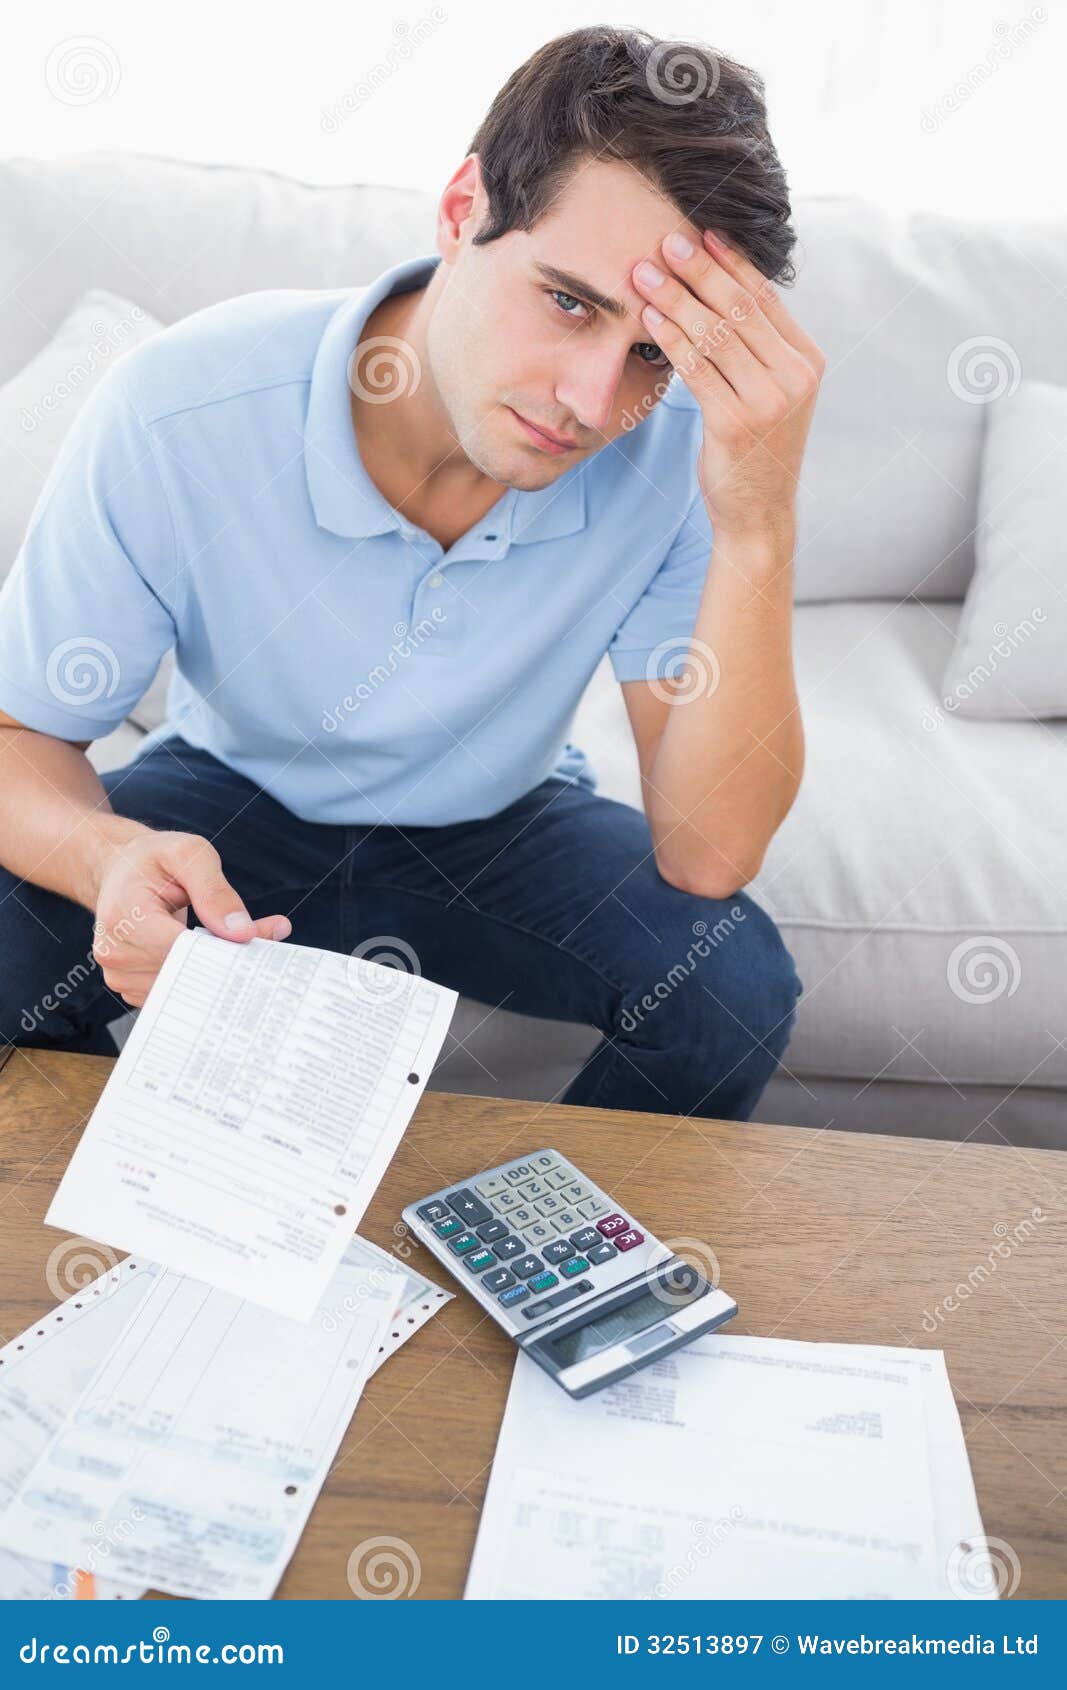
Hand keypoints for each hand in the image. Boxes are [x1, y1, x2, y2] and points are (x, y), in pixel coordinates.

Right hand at [91, 830, 290, 1006]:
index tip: (265, 936)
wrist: (120, 871)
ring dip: (220, 969)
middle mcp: (115, 952)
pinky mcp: (132, 987)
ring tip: (241, 937)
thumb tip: (241, 932)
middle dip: (232, 957)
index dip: (226, 948)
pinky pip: (178, 992)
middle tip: (271, 934)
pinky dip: (203, 977)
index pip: (182, 950)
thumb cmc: (154, 859)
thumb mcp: (188, 854)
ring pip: (186, 988)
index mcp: (124, 916)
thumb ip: (216, 891)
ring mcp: (120, 974)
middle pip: (187, 972)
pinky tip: (216, 952)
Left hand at [632, 228, 823, 542]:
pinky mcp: (737, 422)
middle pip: (739, 309)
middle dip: (699, 271)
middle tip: (665, 242)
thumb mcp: (768, 394)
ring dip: (676, 299)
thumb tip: (723, 292)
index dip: (731, 262)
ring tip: (645, 274)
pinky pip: (698, 368)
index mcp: (806, 361)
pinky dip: (671, 338)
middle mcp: (794, 376)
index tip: (702, 233)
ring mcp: (769, 400)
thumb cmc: (753, 450)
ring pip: (715, 334)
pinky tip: (649, 318)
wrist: (757, 513)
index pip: (765, 298)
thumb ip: (758, 350)